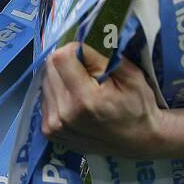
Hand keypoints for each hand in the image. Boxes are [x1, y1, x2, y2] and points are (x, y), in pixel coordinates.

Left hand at [41, 42, 167, 156]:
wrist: (139, 141)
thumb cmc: (139, 106)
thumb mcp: (130, 74)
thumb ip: (102, 56)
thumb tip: (79, 43)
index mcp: (85, 99)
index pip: (60, 57)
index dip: (75, 50)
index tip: (90, 58)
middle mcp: (64, 114)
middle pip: (50, 67)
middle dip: (67, 62)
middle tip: (88, 72)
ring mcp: (54, 126)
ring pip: (45, 81)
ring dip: (61, 77)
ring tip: (82, 87)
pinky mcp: (49, 132)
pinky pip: (45, 98)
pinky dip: (58, 92)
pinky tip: (75, 100)